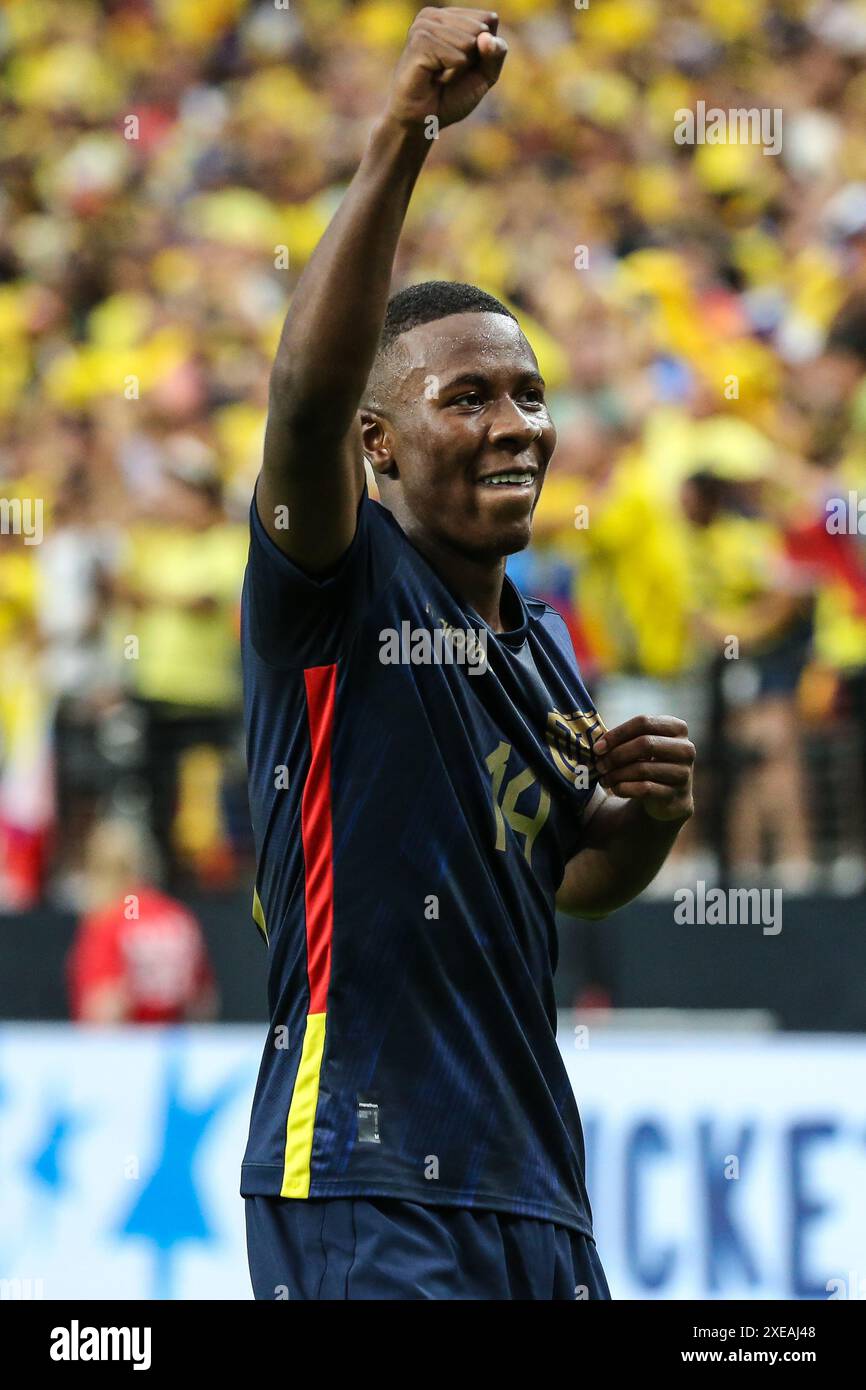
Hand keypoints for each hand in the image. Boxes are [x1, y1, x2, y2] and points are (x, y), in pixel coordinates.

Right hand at [386, 7, 506, 130]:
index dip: (486, 51)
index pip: (490, 20)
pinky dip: (451, 73)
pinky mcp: (419, 40)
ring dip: (459, 68)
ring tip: (439, 75)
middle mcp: (435, 15)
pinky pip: (455, 56)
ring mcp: (424, 25)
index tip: (463, 66)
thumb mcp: (484, 75)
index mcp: (449, 16)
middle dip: (473, 59)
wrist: (421, 121)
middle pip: (480, 28)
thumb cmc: (449, 97)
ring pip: (468, 41)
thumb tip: (486, 36)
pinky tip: (433, 77)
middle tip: (449, 73)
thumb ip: (496, 53)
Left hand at [594, 715, 695, 822]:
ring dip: (617, 774)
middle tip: (599, 765)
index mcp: (677, 728)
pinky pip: (645, 788)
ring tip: (604, 779)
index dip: (617, 733)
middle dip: (616, 755)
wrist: (667, 797)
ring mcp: (684, 773)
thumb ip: (623, 740)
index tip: (598, 747)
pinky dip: (625, 788)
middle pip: (645, 743)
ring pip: (643, 768)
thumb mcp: (640, 746)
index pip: (644, 722)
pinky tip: (616, 788)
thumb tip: (598, 746)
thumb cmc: (648, 763)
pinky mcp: (677, 795)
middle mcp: (685, 749)